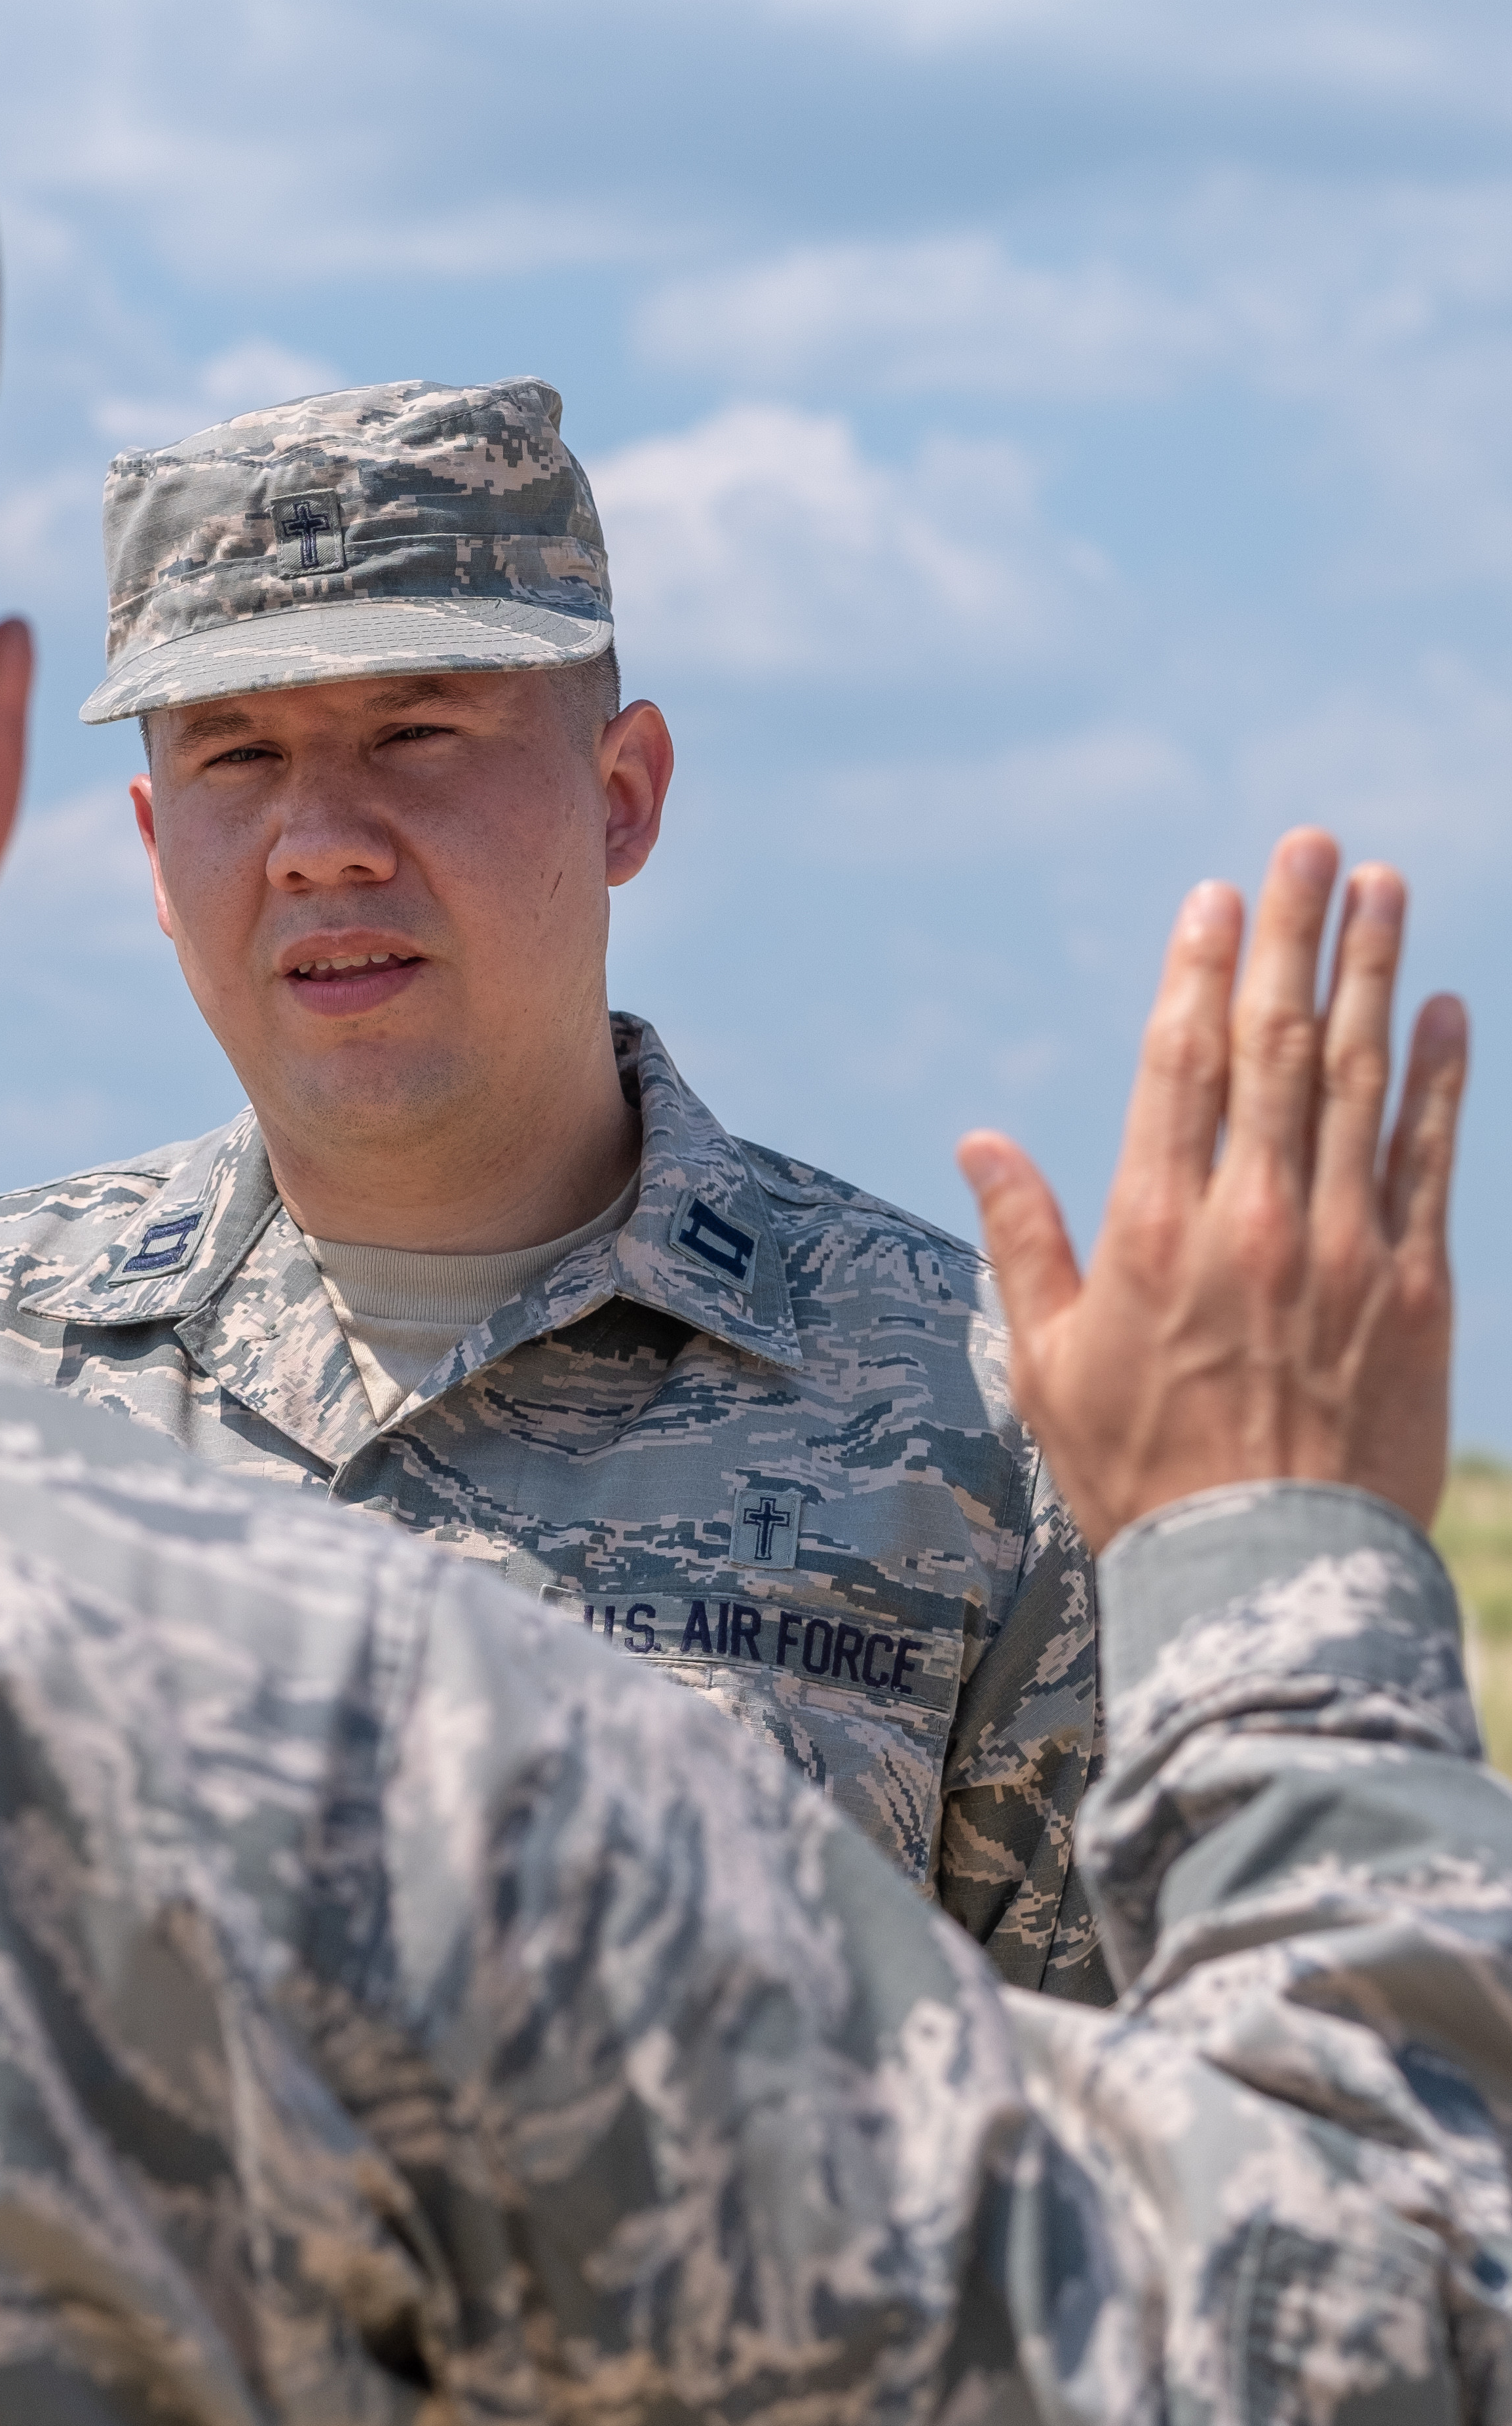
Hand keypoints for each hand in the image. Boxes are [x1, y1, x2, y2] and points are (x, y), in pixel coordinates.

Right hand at [958, 829, 1466, 1548]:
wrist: (1263, 1579)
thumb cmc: (1139, 1479)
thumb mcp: (1048, 1365)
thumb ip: (1023, 1243)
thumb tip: (982, 1144)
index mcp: (1155, 1231)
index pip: (1181, 1064)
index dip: (1200, 969)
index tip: (1217, 895)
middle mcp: (1253, 1219)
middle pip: (1277, 1043)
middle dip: (1294, 934)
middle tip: (1311, 845)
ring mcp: (1344, 1247)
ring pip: (1361, 1079)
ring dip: (1374, 972)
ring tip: (1383, 888)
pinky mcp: (1417, 1289)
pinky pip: (1429, 1157)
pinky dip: (1439, 1077)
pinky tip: (1442, 1011)